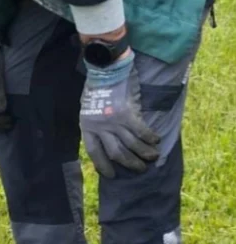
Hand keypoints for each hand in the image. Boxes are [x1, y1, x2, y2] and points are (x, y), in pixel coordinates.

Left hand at [80, 50, 160, 177]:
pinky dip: (150, 138)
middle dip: (130, 163)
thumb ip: (96, 123)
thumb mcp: (88, 107)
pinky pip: (142, 132)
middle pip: (116, 153)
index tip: (112, 175)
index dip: (103, 165)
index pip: (94, 152)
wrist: (104, 68)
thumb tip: (106, 137)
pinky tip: (156, 140)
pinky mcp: (128, 114)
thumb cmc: (96, 86)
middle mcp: (99, 127)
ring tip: (153, 157)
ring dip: (144, 154)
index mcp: (87, 126)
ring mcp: (114, 121)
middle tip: (141, 168)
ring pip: (131, 145)